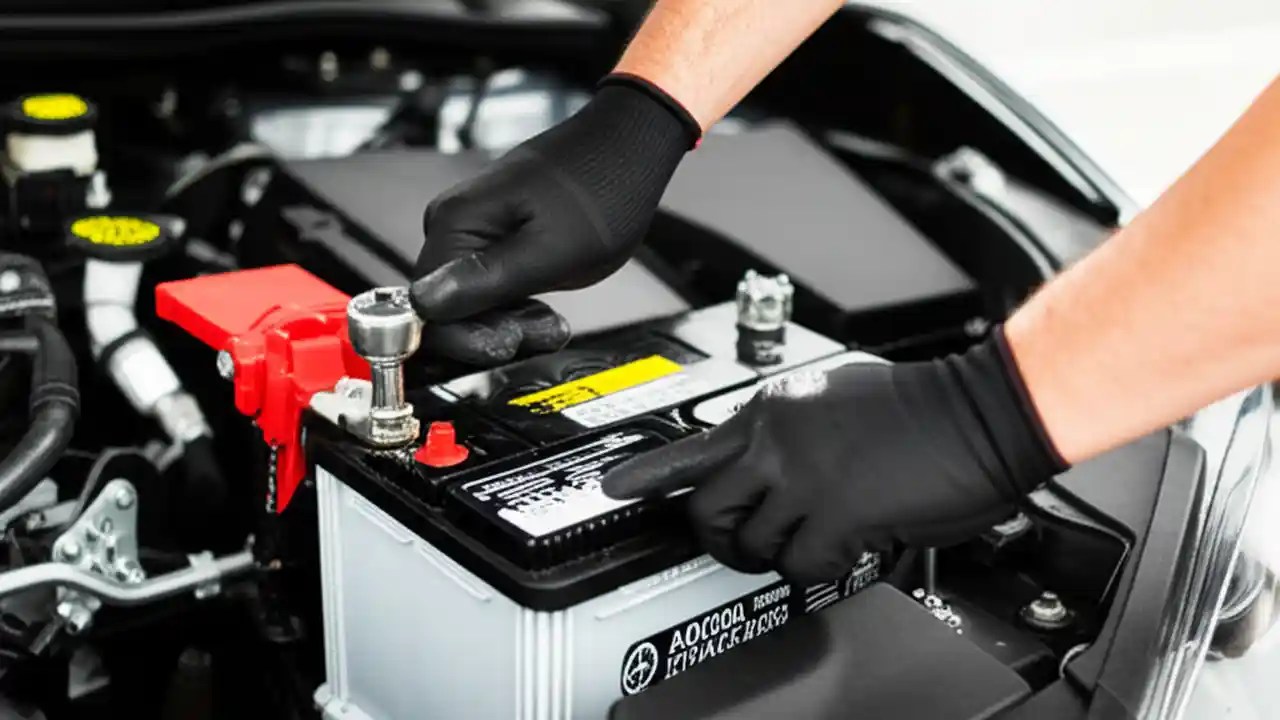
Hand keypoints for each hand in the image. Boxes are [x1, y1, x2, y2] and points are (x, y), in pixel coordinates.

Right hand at [411, 80, 695, 364]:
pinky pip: (494, 286)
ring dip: (512, 323)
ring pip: (474, 302)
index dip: (460, 338)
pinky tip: (548, 313)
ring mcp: (475, 228)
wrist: (631, 149)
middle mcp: (455, 222)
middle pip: (449, 306)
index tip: (499, 350)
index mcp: (456, 222)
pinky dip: (520, 307)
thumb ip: (488, 280)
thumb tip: (426, 303)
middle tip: (539, 335)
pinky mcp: (497, 234)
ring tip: (552, 325)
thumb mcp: (551, 251)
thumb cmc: (602, 187)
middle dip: (492, 331)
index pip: (426, 304)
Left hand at [602, 330, 1065, 583]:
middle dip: (721, 539)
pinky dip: (825, 565)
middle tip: (740, 547)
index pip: (691, 445)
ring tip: (820, 535)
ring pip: (755, 542)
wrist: (982, 411)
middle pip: (707, 508)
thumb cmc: (922, 407)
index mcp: (773, 408)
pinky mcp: (837, 511)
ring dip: (784, 552)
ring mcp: (803, 475)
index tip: (616, 490)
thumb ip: (788, 431)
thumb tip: (765, 463)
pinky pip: (803, 564)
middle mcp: (776, 438)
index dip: (648, 475)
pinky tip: (851, 542)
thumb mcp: (835, 400)